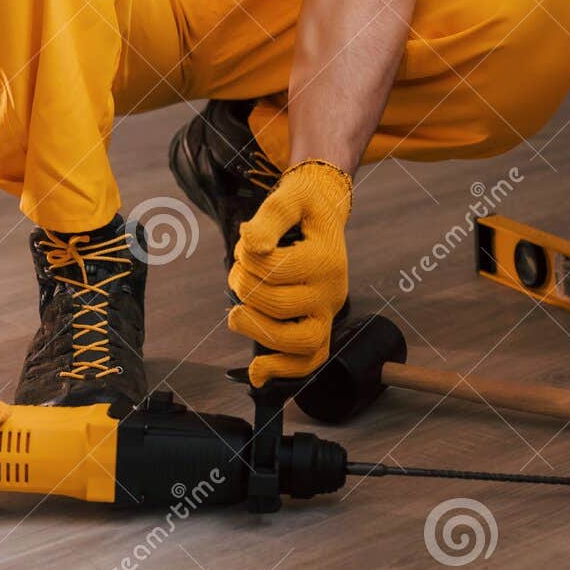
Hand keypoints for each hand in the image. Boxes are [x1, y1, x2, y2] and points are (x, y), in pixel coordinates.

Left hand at [226, 158, 352, 385]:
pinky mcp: (321, 328)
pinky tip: (255, 372)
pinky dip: (282, 370)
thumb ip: (270, 217)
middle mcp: (332, 290)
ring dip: (258, 330)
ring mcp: (328, 313)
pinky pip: (308, 361)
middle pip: (281, 306)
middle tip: (238, 270)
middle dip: (245, 286)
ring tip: (236, 314)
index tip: (245, 244)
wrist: (323, 215)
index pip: (275, 269)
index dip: (246, 257)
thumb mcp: (290, 197)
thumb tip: (251, 243)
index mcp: (327, 258)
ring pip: (298, 342)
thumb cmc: (303, 207)